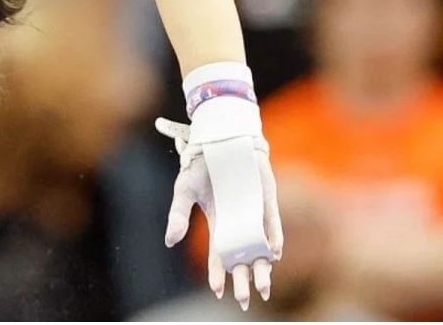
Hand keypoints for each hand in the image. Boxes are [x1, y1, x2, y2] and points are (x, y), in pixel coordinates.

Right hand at [156, 116, 283, 309]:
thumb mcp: (183, 191)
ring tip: (265, 288)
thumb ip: (178, 216)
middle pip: (242, 259)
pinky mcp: (266, 202)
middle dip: (243, 280)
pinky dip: (273, 238)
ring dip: (262, 267)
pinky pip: (272, 224)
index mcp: (218, 224)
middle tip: (246, 300)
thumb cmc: (201, 165)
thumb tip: (169, 242)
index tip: (218, 292)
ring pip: (260, 247)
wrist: (221, 141)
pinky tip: (273, 253)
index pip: (219, 256)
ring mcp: (253, 214)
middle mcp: (238, 223)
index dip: (218, 274)